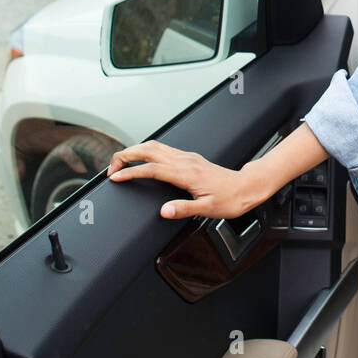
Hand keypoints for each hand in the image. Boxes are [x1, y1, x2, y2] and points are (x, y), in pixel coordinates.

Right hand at [107, 141, 261, 219]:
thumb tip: (164, 211)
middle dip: (126, 155)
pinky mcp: (189, 158)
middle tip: (111, 168)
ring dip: (134, 150)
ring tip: (120, 162)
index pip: (151, 169)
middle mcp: (185, 161)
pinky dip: (146, 151)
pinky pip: (163, 149)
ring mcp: (187, 157)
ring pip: (155, 146)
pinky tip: (141, 159)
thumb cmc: (230, 199)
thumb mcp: (208, 210)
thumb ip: (184, 209)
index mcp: (187, 173)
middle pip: (148, 150)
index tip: (115, 177)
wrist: (247, 186)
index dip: (130, 172)